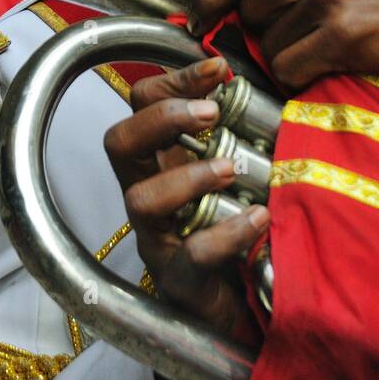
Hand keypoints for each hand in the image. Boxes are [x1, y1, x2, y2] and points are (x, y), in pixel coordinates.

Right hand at [104, 55, 268, 338]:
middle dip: (161, 117)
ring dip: (187, 176)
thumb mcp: (241, 170)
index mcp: (162, 160)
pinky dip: (224, 233)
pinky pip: (189, 255)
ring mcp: (158, 239)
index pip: (141, 104)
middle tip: (212, 113)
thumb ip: (242, 131)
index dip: (173, 80)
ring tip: (231, 169)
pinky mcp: (180, 281)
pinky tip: (258, 219)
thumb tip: (259, 82)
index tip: (218, 68)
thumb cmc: (242, 230)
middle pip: (119, 142)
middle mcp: (149, 194)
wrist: (249, 311)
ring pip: (140, 199)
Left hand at [189, 0, 378, 93]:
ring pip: (271, 40)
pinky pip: (289, 66)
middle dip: (265, 28)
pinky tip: (322, 67)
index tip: (202, 14)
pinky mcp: (341, 34)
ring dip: (288, 53)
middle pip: (254, 6)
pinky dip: (298, 75)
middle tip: (297, 35)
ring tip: (322, 48)